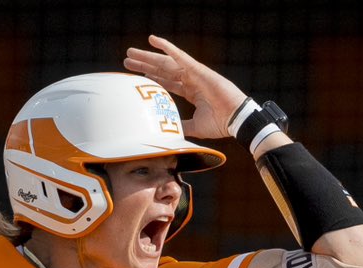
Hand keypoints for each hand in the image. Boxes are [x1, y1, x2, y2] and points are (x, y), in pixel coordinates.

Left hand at [123, 35, 246, 139]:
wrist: (235, 119)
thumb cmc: (220, 123)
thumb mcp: (195, 126)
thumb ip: (181, 125)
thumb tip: (169, 132)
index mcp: (191, 92)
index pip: (167, 82)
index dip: (152, 78)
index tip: (138, 76)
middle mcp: (190, 80)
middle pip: (162, 70)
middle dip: (145, 65)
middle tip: (128, 60)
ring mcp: (193, 73)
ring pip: (165, 62)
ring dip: (148, 56)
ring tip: (131, 52)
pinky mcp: (197, 69)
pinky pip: (179, 56)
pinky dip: (166, 47)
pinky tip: (152, 40)